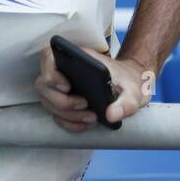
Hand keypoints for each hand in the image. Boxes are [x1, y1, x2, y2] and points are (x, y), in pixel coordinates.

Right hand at [35, 44, 155, 131]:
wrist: (134, 86)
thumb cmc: (131, 82)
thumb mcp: (135, 92)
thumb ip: (126, 103)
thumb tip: (111, 115)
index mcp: (78, 58)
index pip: (48, 56)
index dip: (50, 71)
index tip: (67, 86)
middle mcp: (65, 71)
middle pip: (44, 85)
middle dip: (61, 100)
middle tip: (85, 105)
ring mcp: (62, 87)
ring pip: (48, 101)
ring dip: (66, 114)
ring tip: (92, 117)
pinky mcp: (65, 101)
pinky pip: (57, 115)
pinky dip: (69, 122)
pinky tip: (87, 123)